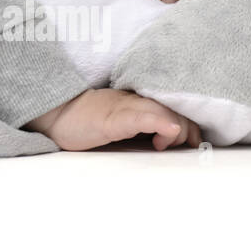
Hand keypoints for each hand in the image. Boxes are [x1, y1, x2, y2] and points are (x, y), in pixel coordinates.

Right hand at [25, 89, 202, 151]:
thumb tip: (171, 141)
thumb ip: (146, 129)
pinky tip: (168, 131)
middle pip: (176, 110)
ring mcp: (125, 108)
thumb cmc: (88, 123)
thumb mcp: (124, 126)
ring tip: (170, 144)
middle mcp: (138, 101)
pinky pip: (140, 117)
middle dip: (190, 131)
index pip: (177, 109)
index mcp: (141, 103)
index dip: (191, 127)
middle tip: (182, 149)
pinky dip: (158, 123)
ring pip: (164, 112)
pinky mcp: (113, 119)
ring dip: (178, 130)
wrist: (56, 114)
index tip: (194, 146)